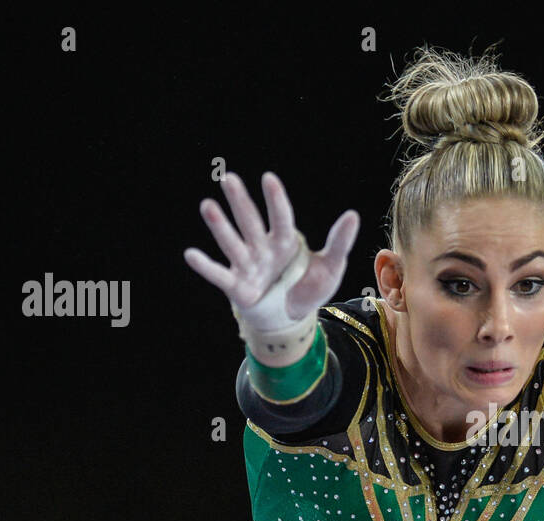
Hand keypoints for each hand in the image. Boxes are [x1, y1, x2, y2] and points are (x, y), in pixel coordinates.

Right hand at [183, 171, 359, 328]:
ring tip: (207, 205)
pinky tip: (190, 254)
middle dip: (240, 202)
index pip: (281, 218)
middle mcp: (263, 249)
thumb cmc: (309, 287)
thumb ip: (339, 242)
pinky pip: (220, 275)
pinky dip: (205, 266)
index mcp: (285, 241)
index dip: (276, 201)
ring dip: (220, 226)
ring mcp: (248, 266)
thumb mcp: (330, 267)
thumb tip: (353, 214)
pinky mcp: (237, 287)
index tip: (268, 179)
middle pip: (251, 222)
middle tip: (228, 178)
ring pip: (233, 243)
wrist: (292, 319)